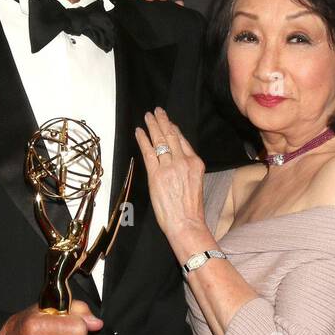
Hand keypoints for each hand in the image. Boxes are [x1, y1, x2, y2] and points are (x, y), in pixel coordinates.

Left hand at [135, 108, 209, 255]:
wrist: (186, 223)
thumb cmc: (190, 209)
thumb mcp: (195, 183)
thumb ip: (186, 168)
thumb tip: (175, 158)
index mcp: (195, 163)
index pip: (182, 140)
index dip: (174, 128)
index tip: (169, 122)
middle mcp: (183, 161)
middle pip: (171, 136)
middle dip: (163, 122)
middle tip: (157, 111)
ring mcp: (169, 167)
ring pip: (160, 141)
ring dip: (153, 126)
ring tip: (148, 116)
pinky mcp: (156, 174)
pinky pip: (148, 152)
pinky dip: (143, 140)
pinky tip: (139, 131)